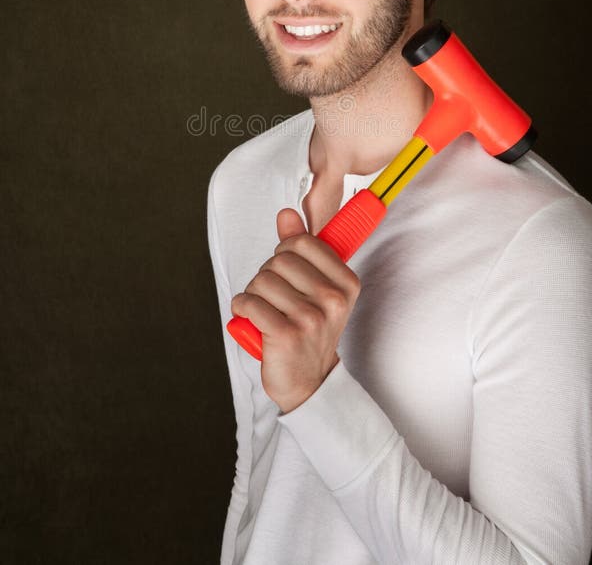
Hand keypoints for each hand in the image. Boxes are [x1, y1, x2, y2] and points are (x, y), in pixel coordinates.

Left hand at [231, 208, 360, 412]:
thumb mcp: (314, 287)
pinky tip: (250, 318)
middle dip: (267, 275)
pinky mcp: (287, 335)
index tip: (285, 271)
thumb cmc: (309, 330)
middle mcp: (333, 298)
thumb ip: (301, 248)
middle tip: (274, 297)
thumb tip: (287, 214)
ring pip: (262, 281)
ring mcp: (312, 318)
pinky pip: (250, 303)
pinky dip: (242, 308)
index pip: (303, 242)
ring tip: (265, 310)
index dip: (284, 251)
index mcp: (346, 281)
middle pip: (279, 259)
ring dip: (253, 294)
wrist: (309, 381)